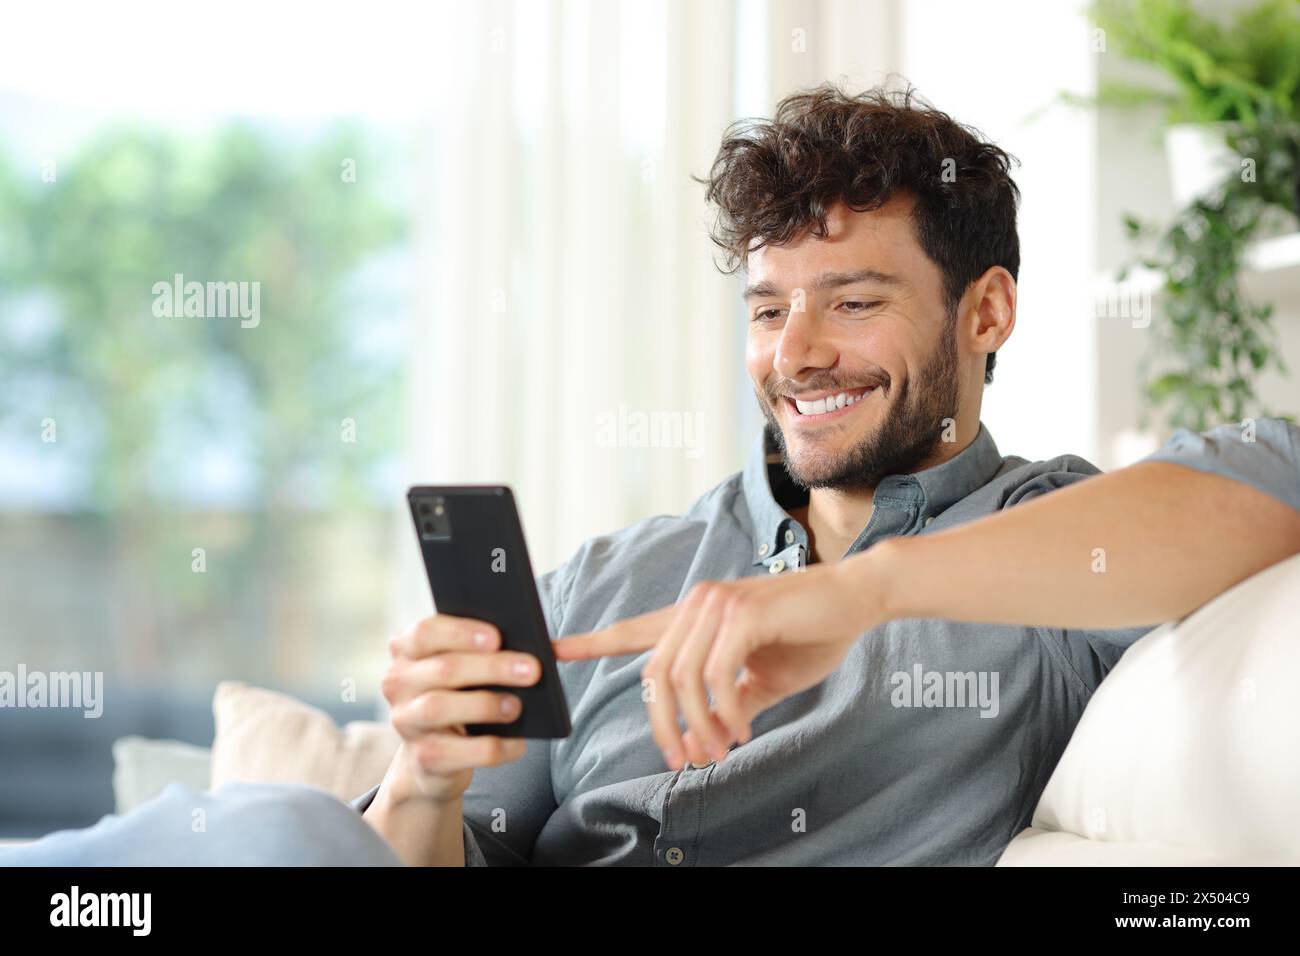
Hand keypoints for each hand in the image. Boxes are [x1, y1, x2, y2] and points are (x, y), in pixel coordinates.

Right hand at [380, 613, 541, 803]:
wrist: (434, 759)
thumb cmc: (462, 696)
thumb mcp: (470, 669)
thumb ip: (499, 650)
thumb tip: (559, 647)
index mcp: (408, 649)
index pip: (426, 632)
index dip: (461, 632)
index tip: (497, 637)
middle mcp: (398, 682)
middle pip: (444, 669)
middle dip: (492, 668)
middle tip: (532, 670)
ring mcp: (406, 721)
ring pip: (440, 707)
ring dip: (485, 705)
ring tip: (517, 706)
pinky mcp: (423, 758)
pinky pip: (459, 752)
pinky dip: (494, 747)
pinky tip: (517, 743)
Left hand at [553, 545, 892, 769]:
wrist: (857, 601)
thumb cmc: (811, 634)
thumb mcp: (762, 678)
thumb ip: (726, 702)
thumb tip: (700, 739)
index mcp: (695, 616)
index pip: (634, 630)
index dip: (590, 642)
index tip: (551, 651)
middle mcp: (697, 604)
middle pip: (655, 674)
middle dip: (664, 726)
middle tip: (686, 760)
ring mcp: (717, 604)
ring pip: (682, 680)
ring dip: (699, 725)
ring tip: (720, 750)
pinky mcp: (743, 614)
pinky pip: (716, 676)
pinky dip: (725, 711)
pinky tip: (741, 729)